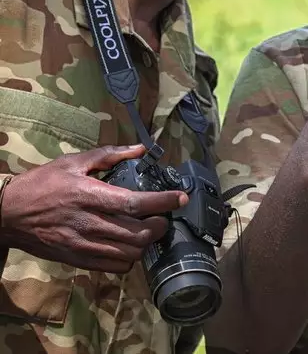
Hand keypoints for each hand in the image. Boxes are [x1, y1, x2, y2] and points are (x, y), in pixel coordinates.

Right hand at [0, 145, 187, 273]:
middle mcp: (88, 223)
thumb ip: (109, 155)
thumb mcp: (73, 162)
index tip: (181, 198)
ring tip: (149, 230)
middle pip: (138, 234)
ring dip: (146, 243)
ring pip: (129, 253)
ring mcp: (82, 245)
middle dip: (159, 226)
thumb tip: (140, 149)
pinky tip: (129, 246)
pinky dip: (129, 259)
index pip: (135, 203)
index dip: (163, 202)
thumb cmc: (41, 185)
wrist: (7, 214)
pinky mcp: (77, 259)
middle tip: (164, 216)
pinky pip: (113, 266)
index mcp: (89, 195)